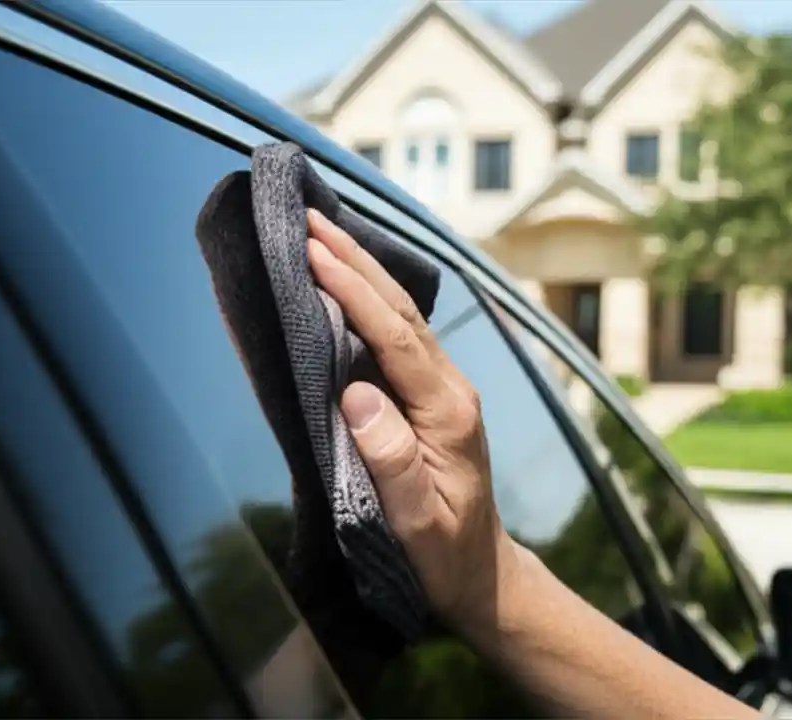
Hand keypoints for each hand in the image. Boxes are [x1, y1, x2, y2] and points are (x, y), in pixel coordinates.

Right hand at [305, 209, 525, 637]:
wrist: (482, 574)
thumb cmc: (444, 555)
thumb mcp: (417, 521)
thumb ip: (391, 459)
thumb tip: (356, 393)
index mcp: (447, 411)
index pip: (396, 337)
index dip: (354, 292)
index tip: (313, 253)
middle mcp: (451, 388)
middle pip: (402, 310)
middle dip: (356, 260)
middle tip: (310, 217)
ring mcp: (444, 389)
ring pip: (402, 315)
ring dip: (362, 271)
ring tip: (321, 232)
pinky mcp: (432, 397)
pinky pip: (399, 335)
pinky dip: (370, 299)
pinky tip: (348, 281)